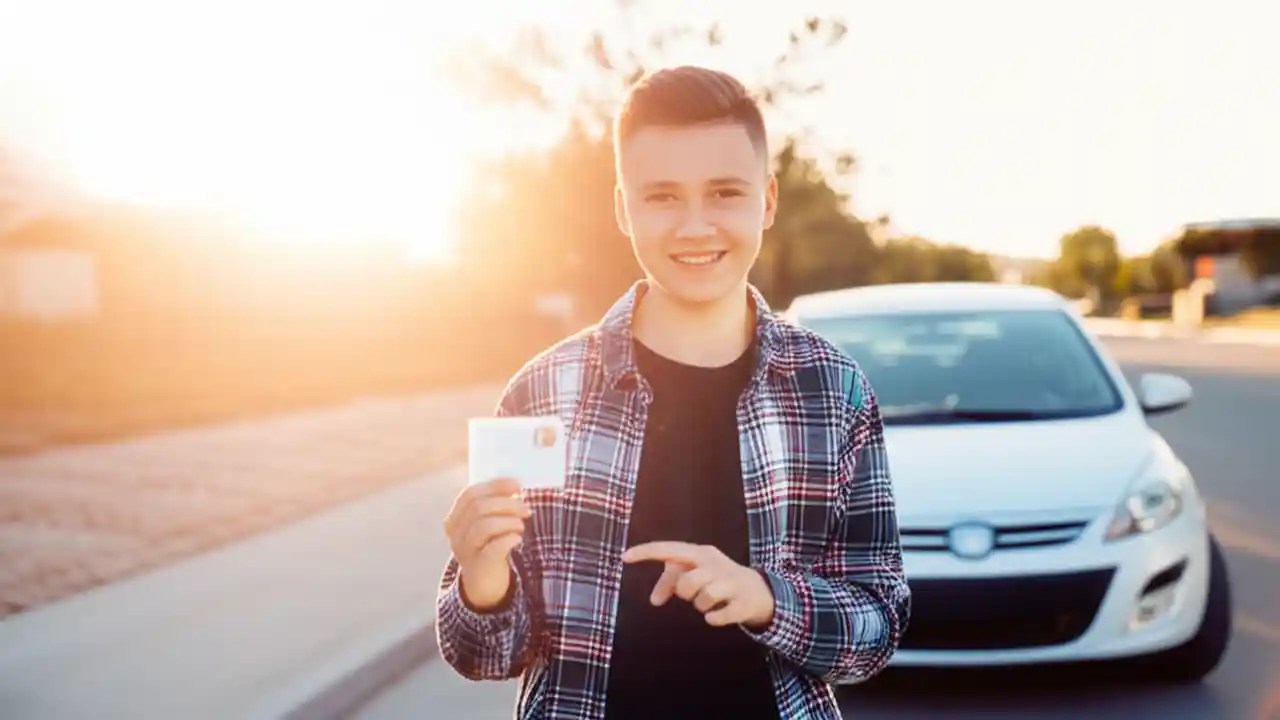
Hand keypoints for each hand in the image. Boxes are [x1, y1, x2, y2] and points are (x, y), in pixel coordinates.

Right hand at [443, 477, 530, 609]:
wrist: (483, 584)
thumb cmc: (488, 546)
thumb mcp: (485, 524)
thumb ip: (493, 506)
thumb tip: (515, 486)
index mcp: (455, 518)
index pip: (471, 494)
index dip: (495, 486)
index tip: (518, 485)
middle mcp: (456, 533)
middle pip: (479, 508)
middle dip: (507, 504)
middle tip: (526, 509)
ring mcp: (464, 550)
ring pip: (484, 526)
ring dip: (509, 521)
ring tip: (521, 526)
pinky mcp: (478, 566)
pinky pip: (493, 548)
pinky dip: (508, 539)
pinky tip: (517, 538)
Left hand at [622, 542, 774, 628]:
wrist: (759, 591)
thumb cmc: (718, 579)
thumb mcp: (695, 574)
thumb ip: (670, 582)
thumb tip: (654, 600)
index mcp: (701, 553)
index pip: (670, 549)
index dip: (647, 552)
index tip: (625, 557)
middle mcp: (715, 563)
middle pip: (686, 582)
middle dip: (686, 593)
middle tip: (695, 594)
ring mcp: (732, 582)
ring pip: (704, 598)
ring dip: (701, 605)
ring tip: (710, 603)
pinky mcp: (742, 602)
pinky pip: (716, 616)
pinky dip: (714, 619)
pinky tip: (718, 614)